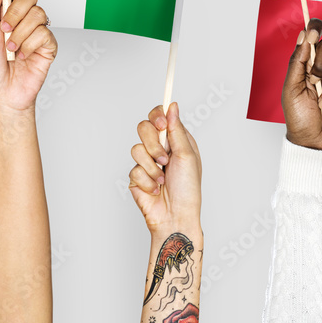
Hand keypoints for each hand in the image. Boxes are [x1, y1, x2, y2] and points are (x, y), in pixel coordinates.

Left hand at [0, 0, 57, 112]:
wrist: (1, 94)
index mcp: (7, 13)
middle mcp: (23, 19)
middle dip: (16, 11)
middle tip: (5, 28)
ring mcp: (37, 31)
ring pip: (37, 14)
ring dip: (20, 34)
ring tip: (11, 49)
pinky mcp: (48, 45)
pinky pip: (44, 33)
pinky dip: (29, 45)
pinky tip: (22, 57)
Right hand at [128, 103, 202, 233]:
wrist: (175, 216)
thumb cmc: (187, 189)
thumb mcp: (187, 155)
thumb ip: (176, 130)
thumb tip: (172, 106)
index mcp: (175, 140)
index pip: (160, 116)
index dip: (157, 116)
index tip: (161, 125)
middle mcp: (160, 148)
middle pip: (143, 128)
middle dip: (153, 145)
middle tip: (164, 158)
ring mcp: (147, 162)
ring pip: (136, 149)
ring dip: (152, 167)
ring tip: (162, 179)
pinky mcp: (136, 176)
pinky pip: (134, 169)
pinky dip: (147, 181)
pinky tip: (156, 189)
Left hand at [282, 18, 321, 149]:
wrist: (312, 141)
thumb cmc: (298, 116)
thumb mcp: (291, 88)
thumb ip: (298, 62)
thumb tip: (303, 36)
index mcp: (306, 63)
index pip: (313, 37)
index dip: (315, 27)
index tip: (314, 28)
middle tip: (313, 80)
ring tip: (321, 103)